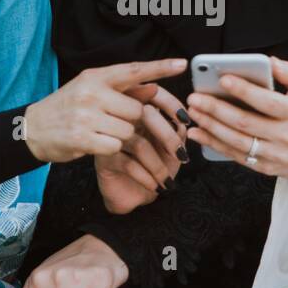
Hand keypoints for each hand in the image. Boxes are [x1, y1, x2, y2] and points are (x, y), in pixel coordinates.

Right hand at [22, 58, 186, 162]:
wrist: (32, 129)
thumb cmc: (66, 109)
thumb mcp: (90, 92)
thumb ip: (120, 90)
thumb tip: (153, 88)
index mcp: (95, 77)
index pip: (133, 70)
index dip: (160, 67)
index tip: (182, 64)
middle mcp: (91, 92)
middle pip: (136, 110)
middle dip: (132, 121)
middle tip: (114, 123)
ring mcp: (86, 115)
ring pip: (128, 130)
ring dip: (121, 136)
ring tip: (101, 133)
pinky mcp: (83, 138)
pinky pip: (115, 146)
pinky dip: (110, 148)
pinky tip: (95, 143)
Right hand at [96, 85, 190, 213]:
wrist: (133, 194)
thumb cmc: (154, 166)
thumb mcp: (171, 148)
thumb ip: (177, 130)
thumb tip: (182, 122)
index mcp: (138, 108)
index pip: (152, 93)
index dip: (170, 103)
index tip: (185, 120)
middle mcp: (120, 118)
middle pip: (144, 114)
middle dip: (167, 136)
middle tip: (181, 156)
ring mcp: (109, 136)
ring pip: (138, 143)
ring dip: (158, 166)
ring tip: (168, 181)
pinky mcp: (102, 158)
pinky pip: (128, 163)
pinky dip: (146, 177)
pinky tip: (155, 186)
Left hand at [187, 56, 287, 181]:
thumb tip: (270, 61)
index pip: (267, 101)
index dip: (244, 90)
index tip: (223, 78)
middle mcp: (286, 137)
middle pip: (245, 122)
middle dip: (216, 109)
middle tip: (195, 97)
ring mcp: (275, 155)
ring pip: (237, 141)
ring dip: (210, 127)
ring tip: (193, 113)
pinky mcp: (266, 168)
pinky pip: (236, 156)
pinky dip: (214, 145)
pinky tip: (199, 133)